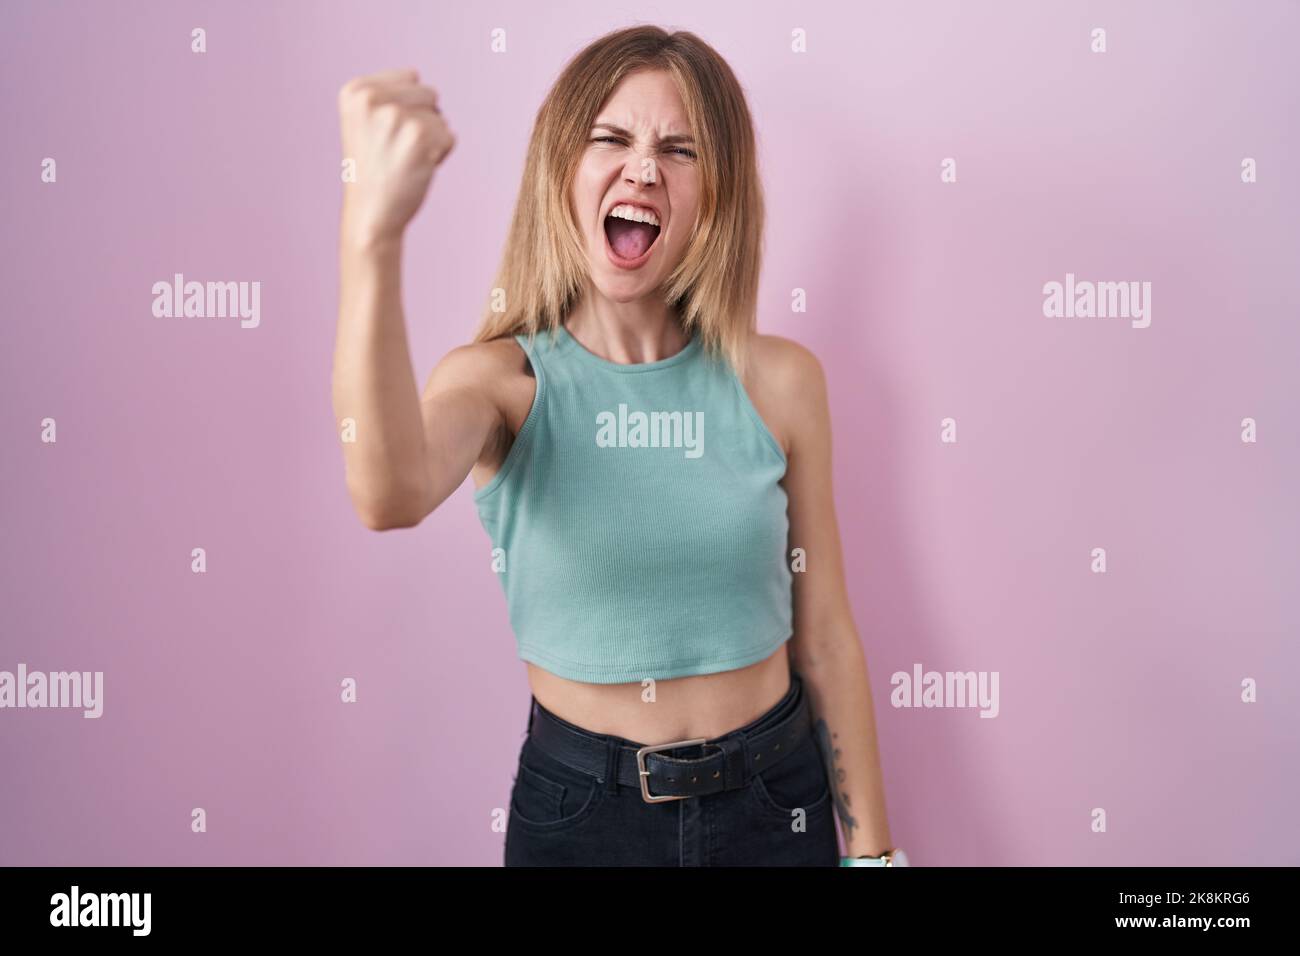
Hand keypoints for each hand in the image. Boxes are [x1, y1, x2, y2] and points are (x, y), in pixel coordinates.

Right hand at [337, 67, 454, 246]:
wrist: (371, 215)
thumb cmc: (375, 170)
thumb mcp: (365, 122)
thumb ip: (387, 93)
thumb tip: (416, 75)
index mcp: (355, 91)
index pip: (410, 78)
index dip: (407, 108)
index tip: (385, 134)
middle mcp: (372, 99)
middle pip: (428, 93)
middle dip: (423, 121)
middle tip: (398, 149)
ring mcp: (395, 116)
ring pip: (440, 116)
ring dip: (432, 140)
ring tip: (406, 159)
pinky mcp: (420, 137)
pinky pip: (450, 137)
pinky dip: (441, 155)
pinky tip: (418, 168)